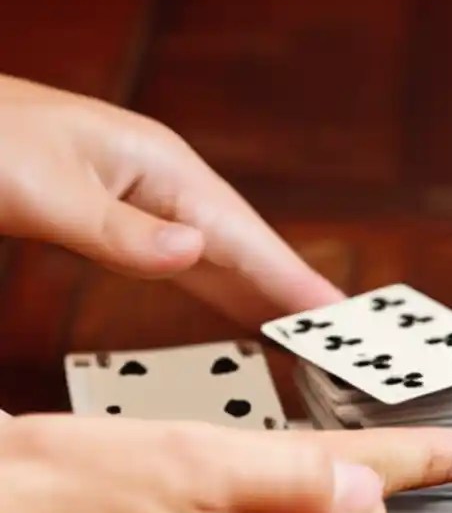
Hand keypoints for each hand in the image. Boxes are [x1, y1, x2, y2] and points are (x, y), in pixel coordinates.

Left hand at [0, 75, 342, 325]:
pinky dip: (220, 295)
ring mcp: (141, 203)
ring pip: (221, 262)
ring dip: (263, 300)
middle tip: (348, 344)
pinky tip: (239, 313)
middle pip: (246, 251)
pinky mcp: (115, 223)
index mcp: (160, 168)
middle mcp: (161, 186)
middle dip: (295, 296)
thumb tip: (193, 255)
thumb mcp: (43, 189)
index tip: (342, 319)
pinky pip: (186, 269)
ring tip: (310, 340)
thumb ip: (118, 230)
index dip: (296, 281)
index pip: (244, 236)